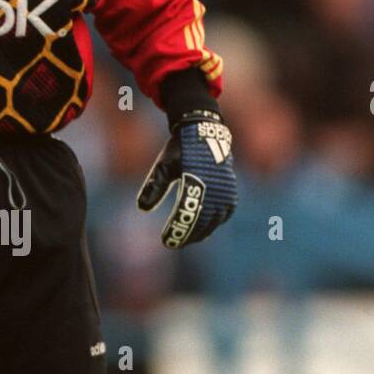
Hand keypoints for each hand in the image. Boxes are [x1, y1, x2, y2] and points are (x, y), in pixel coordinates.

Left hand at [136, 109, 236, 248]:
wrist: (204, 131)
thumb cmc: (181, 149)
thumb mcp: (163, 165)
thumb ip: (154, 186)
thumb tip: (142, 208)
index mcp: (195, 180)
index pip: (185, 213)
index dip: (177, 230)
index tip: (166, 241)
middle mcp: (213, 187)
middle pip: (201, 221)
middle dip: (187, 234)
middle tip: (173, 242)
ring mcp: (225, 189)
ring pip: (215, 220)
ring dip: (202, 232)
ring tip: (187, 238)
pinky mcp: (231, 190)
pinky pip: (226, 212)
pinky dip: (215, 222)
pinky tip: (205, 229)